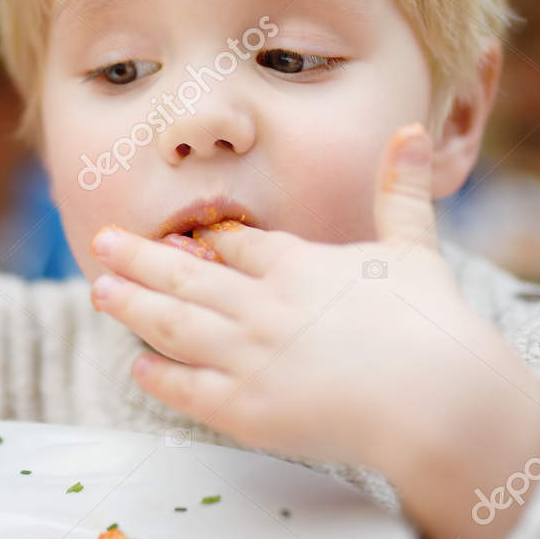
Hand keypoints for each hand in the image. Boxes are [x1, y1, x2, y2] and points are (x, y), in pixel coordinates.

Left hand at [88, 123, 539, 538]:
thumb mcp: (416, 246)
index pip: (235, 245)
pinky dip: (160, 376)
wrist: (440, 402)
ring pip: (174, 326)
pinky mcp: (247, 409)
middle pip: (186, 277)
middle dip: (140, 259)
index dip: (203, 240)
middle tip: (102, 243)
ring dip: (133, 306)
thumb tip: (413, 129)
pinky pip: (188, 389)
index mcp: (296, 265)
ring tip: (99, 291)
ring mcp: (249, 358)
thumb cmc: (433, 325)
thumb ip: (402, 191)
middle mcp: (261, 306)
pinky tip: (137, 364)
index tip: (179, 233)